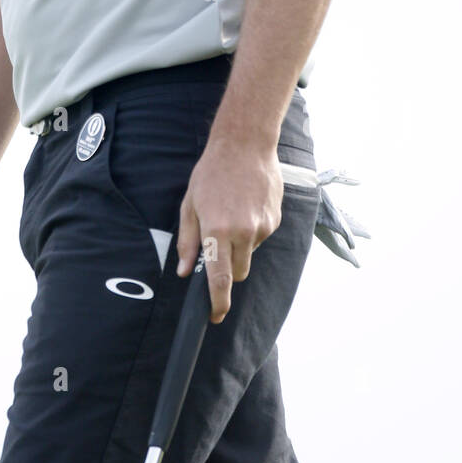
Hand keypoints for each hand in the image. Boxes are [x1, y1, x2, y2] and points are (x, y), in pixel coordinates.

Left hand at [175, 132, 282, 322]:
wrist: (245, 145)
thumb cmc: (212, 173)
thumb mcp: (190, 204)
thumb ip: (188, 241)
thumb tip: (185, 271)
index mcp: (217, 230)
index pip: (220, 279)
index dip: (218, 303)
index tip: (216, 317)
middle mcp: (242, 232)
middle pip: (238, 273)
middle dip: (228, 269)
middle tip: (219, 244)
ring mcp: (262, 227)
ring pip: (250, 254)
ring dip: (241, 245)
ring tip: (233, 212)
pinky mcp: (276, 220)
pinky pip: (262, 237)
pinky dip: (253, 230)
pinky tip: (247, 206)